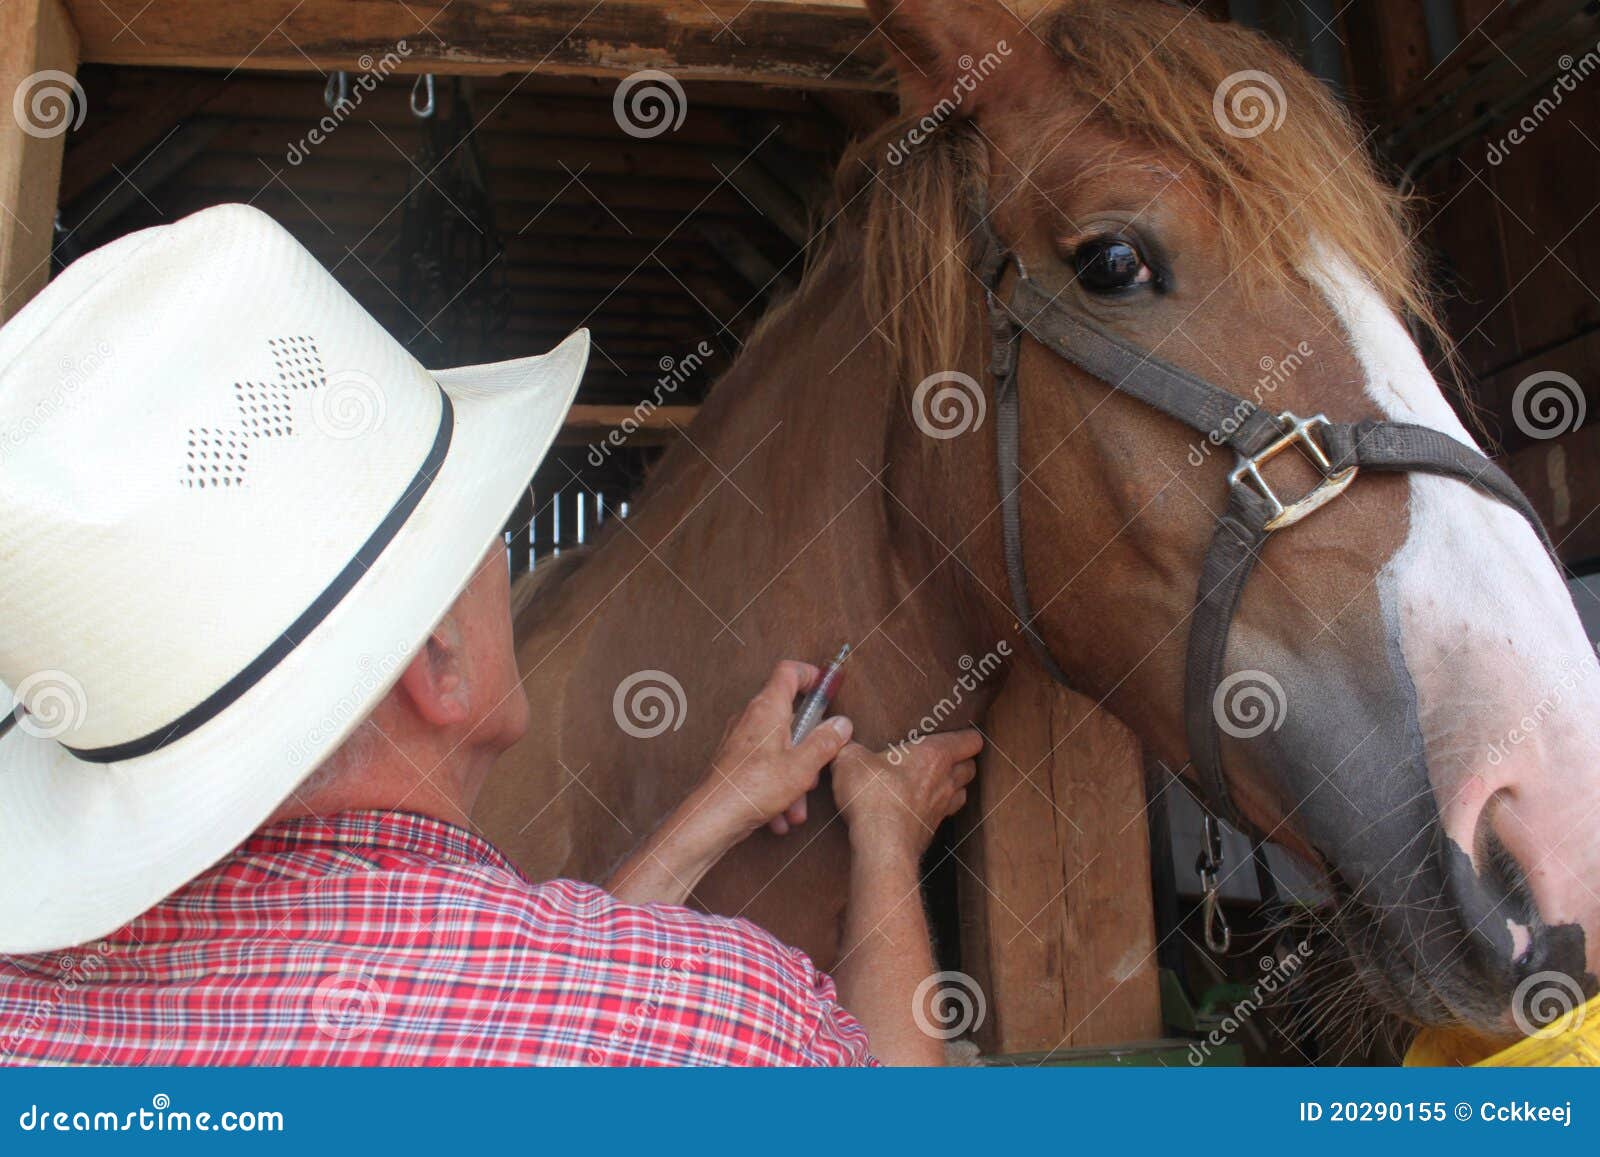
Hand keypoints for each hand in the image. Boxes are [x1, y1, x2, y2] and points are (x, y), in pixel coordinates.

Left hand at [690, 661, 854, 840]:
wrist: (712, 818)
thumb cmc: (752, 788)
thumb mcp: (802, 766)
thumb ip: (824, 742)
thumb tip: (841, 724)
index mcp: (768, 709)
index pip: (788, 672)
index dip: (810, 675)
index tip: (826, 689)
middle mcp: (751, 718)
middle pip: (789, 719)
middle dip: (808, 747)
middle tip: (817, 769)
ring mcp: (740, 740)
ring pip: (778, 750)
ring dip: (794, 778)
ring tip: (797, 808)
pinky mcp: (734, 762)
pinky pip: (763, 768)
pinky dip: (776, 789)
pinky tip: (779, 817)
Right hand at [831, 731, 981, 859]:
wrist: (881, 844)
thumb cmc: (874, 796)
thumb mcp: (851, 761)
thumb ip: (848, 747)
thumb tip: (839, 740)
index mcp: (934, 755)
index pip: (970, 741)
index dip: (968, 737)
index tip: (960, 733)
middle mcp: (945, 780)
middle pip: (970, 767)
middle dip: (961, 761)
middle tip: (944, 757)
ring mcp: (941, 808)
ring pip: (962, 792)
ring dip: (954, 786)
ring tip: (935, 782)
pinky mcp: (931, 830)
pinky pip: (944, 815)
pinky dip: (937, 809)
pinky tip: (918, 808)